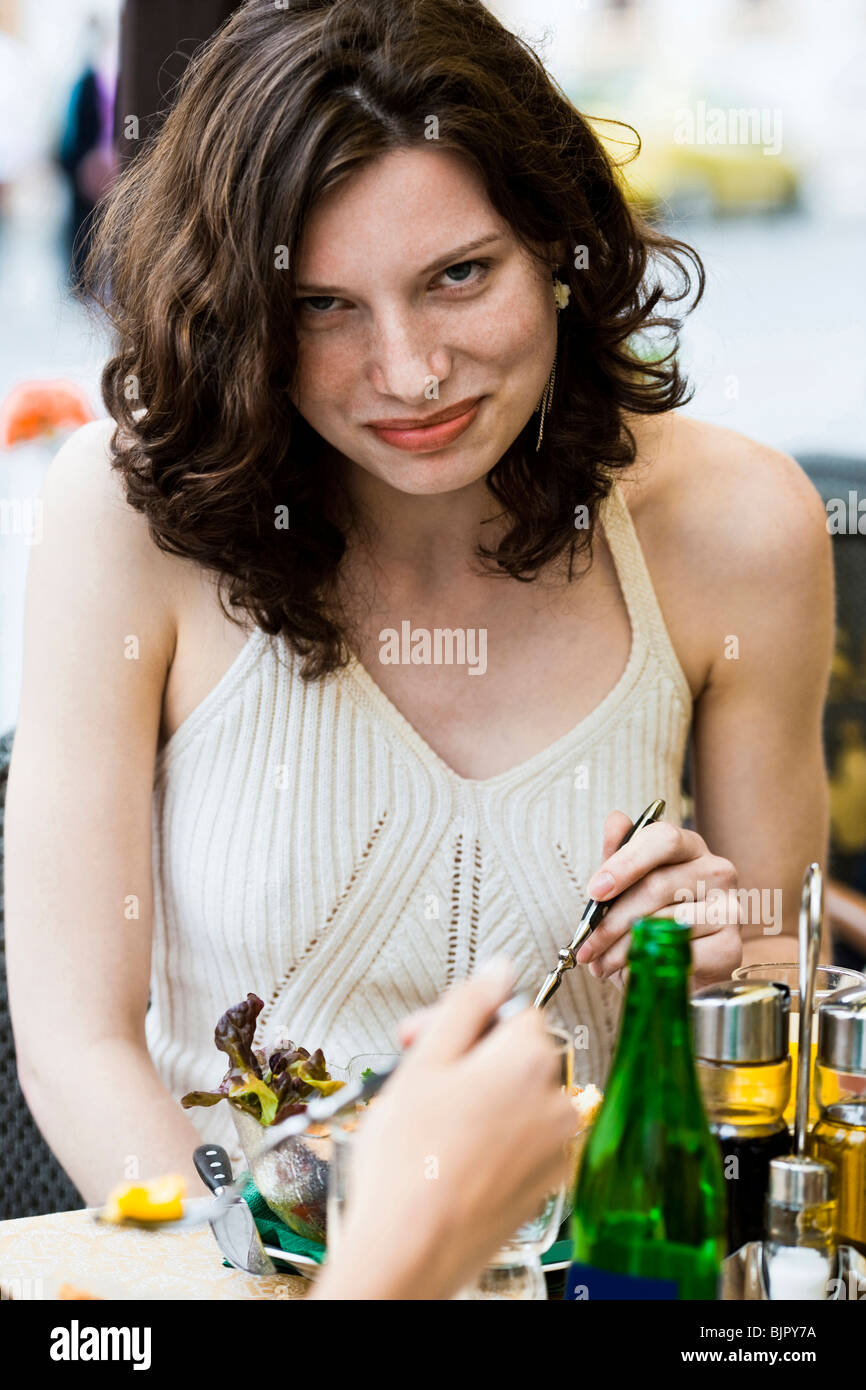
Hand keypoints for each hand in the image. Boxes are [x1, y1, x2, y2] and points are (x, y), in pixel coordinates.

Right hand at [310, 960, 575, 1300]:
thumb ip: (467, 1004)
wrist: (411, 1248)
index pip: (510, 1008)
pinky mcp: (547, 1182)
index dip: (462, 1017)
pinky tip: (451, 1150)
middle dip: (468, 1053)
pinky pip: (525, 1137)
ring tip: (431, 1117)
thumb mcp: (424, 1061)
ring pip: (520, 1094)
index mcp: (529, 1058)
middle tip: (419, 1072)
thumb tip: (498, 970)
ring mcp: (556, 1145)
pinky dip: (494, 1135)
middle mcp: (555, 1099)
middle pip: (517, 1049)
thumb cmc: (409, 1164)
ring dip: (480, 1093)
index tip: (427, 1034)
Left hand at [574, 811, 742, 990]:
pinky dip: (649, 964)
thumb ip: (619, 854)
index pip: (662, 838)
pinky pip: (682, 953)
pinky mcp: (732, 947)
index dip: (626, 862)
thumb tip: (615, 819)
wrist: (676, 970)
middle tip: (586, 944)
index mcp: (689, 847)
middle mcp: (716, 871)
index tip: (594, 891)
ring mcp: (729, 908)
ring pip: (666, 923)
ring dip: (622, 948)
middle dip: (612, 920)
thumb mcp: (626, 888)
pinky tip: (631, 970)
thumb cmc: (650, 921)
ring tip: (600, 963)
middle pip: (658, 885)